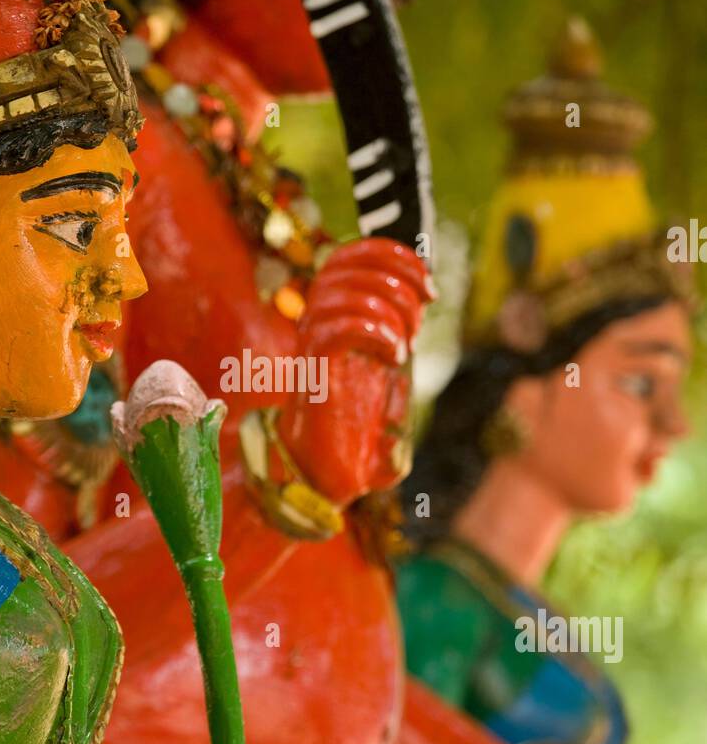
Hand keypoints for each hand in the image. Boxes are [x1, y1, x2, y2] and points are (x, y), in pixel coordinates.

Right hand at [278, 239, 432, 505]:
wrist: (325, 487)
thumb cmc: (355, 450)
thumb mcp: (391, 405)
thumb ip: (401, 379)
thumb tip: (411, 351)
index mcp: (340, 328)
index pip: (350, 259)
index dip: (392, 256)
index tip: (430, 287)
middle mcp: (322, 330)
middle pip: (343, 263)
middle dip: (394, 273)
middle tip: (424, 309)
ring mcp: (314, 351)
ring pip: (338, 290)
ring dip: (385, 303)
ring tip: (406, 340)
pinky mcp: (314, 376)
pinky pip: (335, 328)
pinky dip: (374, 331)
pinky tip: (395, 357)